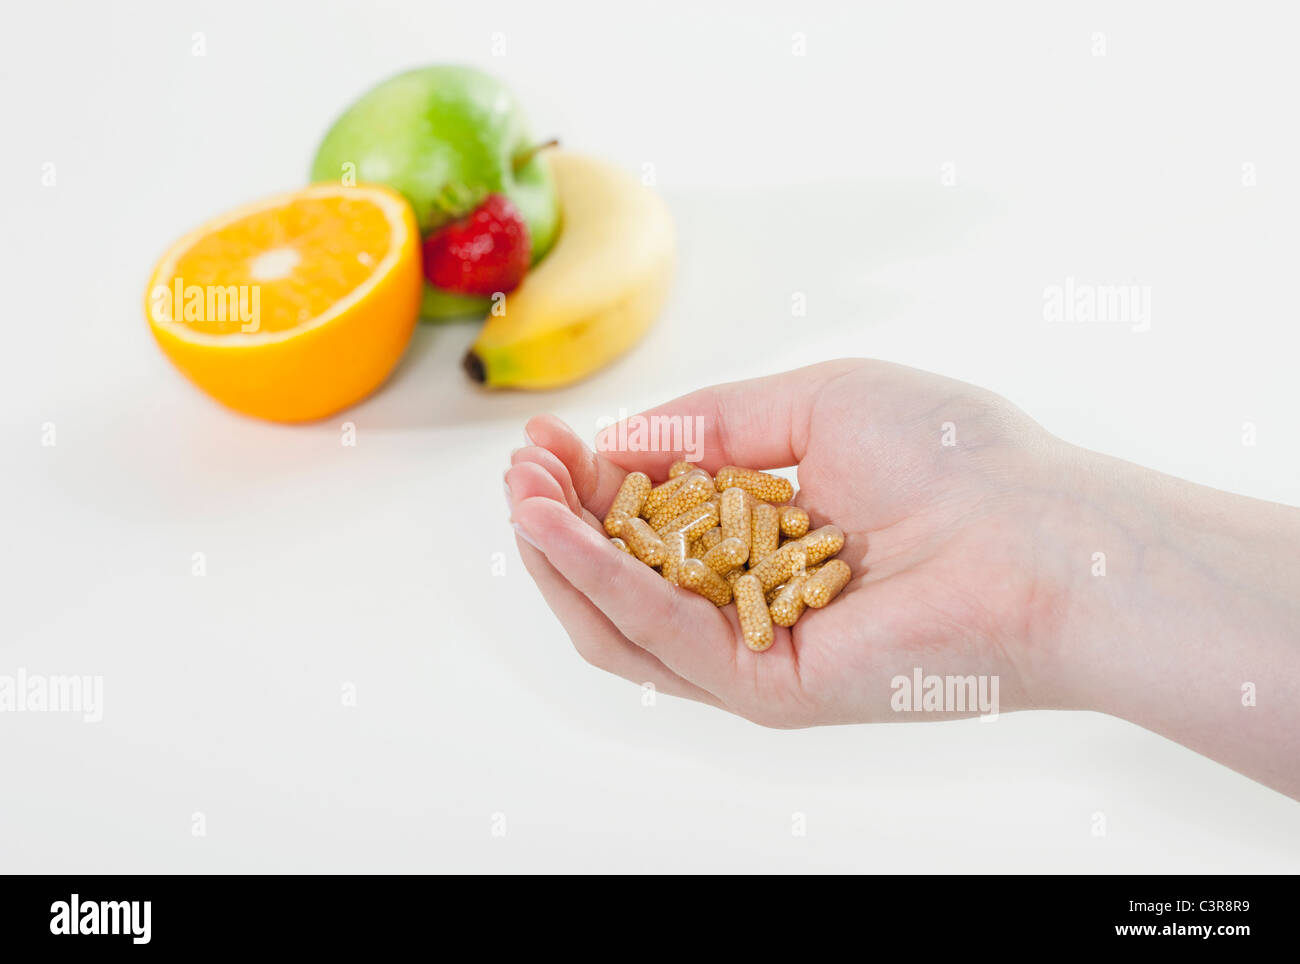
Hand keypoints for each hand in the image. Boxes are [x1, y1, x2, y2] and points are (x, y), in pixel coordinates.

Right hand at [505, 359, 1084, 725]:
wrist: (1041, 538)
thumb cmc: (953, 456)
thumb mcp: (812, 404)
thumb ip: (710, 424)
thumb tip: (617, 439)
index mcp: (766, 536)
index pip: (651, 520)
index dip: (590, 481)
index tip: (544, 438)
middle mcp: (752, 600)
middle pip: (622, 579)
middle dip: (559, 522)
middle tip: (519, 469)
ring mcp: (756, 651)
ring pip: (622, 623)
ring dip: (561, 559)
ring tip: (524, 498)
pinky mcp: (767, 689)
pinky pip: (664, 638)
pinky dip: (605, 583)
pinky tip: (563, 532)